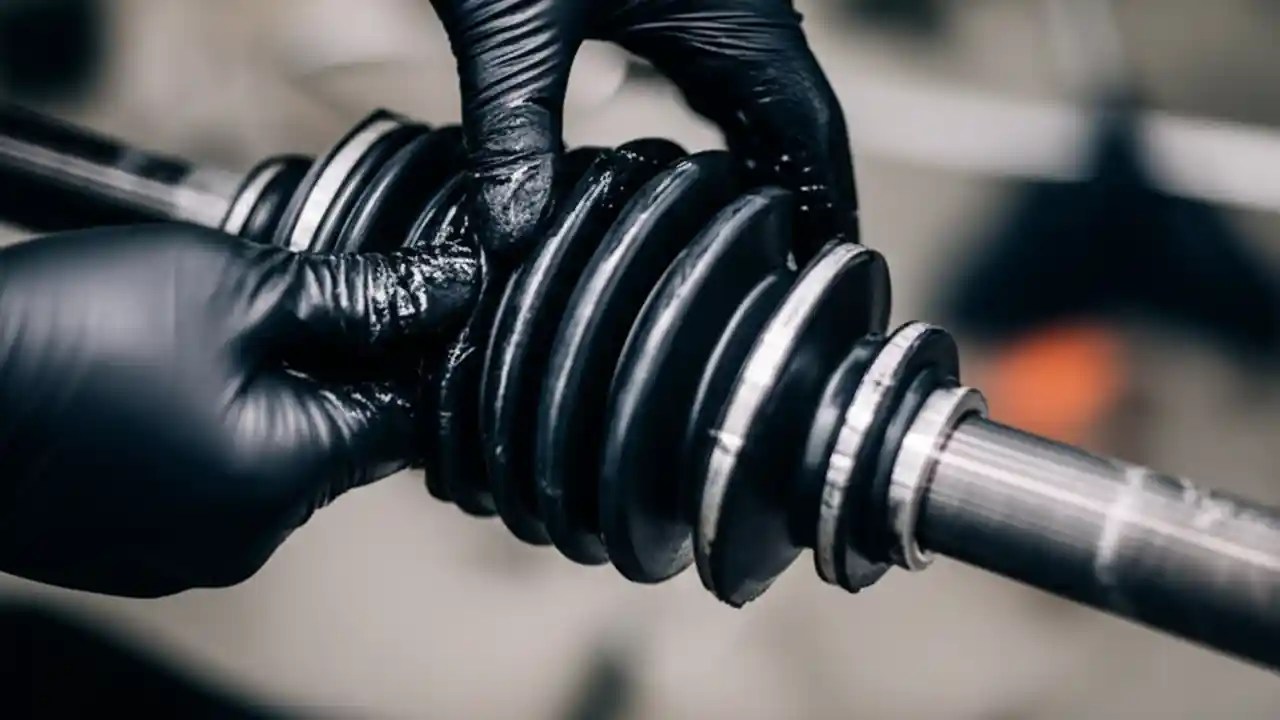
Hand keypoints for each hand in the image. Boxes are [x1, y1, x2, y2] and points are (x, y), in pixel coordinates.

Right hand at [0, 224, 476, 596]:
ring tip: (205, 333)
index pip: (408, 418)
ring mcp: (186, 550)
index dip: (413, 349)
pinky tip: (164, 379)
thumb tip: (454, 286)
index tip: (400, 295)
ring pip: (274, 459)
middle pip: (341, 440)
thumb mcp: (239, 286)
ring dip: (268, 396)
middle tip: (285, 298)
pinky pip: (212, 482)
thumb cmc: (73, 330)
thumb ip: (360, 295)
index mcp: (288, 478)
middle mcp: (248, 534)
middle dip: (332, 367)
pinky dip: (210, 431)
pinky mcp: (136, 548)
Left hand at [430, 0, 856, 262]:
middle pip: (791, 121)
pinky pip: (707, 71)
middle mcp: (735, 8)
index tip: (838, 267)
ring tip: (751, 236)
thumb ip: (514, 127)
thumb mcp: (516, 18)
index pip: (812, 133)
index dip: (830, 206)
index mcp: (735, 17)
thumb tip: (512, 229)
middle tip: (795, 272)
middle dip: (798, 196)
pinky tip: (686, 158)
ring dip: (756, 163)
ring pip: (751, 95)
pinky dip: (708, 124)